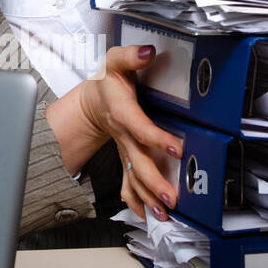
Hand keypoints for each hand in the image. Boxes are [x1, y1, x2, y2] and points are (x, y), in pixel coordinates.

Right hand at [78, 44, 182, 220]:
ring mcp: (124, 151)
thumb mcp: (115, 62)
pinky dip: (136, 202)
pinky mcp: (126, 160)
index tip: (177, 149)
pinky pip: (128, 185)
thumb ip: (130, 56)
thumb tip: (147, 51)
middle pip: (138, 163)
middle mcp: (124, 137)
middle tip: (171, 198)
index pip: (141, 128)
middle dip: (154, 183)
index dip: (158, 139)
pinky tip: (148, 216)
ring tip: (164, 214)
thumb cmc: (106, 83)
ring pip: (134, 179)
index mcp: (123, 113)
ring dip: (148, 199)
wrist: (90, 103)